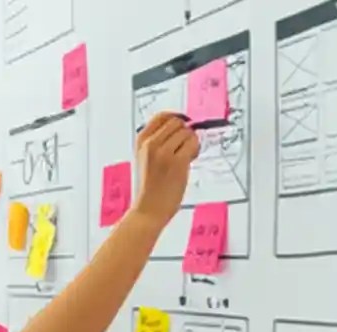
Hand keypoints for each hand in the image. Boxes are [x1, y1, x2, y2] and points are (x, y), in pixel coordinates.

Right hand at [130, 112, 199, 226]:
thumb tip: (182, 129)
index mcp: (141, 142)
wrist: (148, 210)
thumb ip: (158, 143)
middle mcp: (151, 144)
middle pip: (177, 122)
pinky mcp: (178, 162)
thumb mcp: (145, 159)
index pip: (162, 116)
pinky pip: (193, 144)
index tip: (181, 127)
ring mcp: (164, 153)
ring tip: (185, 156)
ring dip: (191, 142)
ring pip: (187, 132)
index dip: (176, 119)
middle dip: (184, 132)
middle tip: (183, 148)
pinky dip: (195, 149)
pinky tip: (189, 160)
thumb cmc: (149, 188)